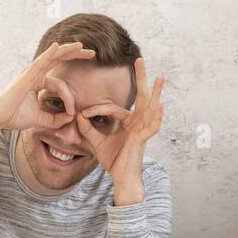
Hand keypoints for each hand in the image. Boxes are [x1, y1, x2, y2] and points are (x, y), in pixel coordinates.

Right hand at [0, 41, 96, 133]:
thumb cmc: (14, 116)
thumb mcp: (41, 119)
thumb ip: (56, 119)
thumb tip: (70, 118)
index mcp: (38, 81)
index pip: (60, 84)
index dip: (69, 98)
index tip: (72, 113)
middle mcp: (34, 73)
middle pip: (58, 59)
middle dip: (75, 54)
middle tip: (92, 52)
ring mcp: (30, 72)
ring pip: (52, 57)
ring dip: (67, 50)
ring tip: (81, 45)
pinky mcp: (26, 76)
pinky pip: (40, 63)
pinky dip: (49, 54)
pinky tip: (57, 46)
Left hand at [76, 58, 164, 205]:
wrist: (121, 178)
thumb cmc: (113, 161)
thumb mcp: (96, 142)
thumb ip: (87, 129)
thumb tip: (77, 115)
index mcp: (128, 122)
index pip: (113, 108)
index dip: (96, 109)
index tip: (82, 115)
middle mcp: (138, 123)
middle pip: (141, 97)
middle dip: (141, 78)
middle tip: (139, 60)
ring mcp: (142, 130)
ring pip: (150, 107)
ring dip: (155, 92)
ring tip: (159, 77)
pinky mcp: (143, 139)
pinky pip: (152, 126)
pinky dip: (157, 116)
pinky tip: (159, 105)